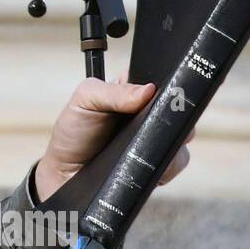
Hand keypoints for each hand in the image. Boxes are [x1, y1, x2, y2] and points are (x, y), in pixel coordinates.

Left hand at [33, 72, 194, 202]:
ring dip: (169, 138)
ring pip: (184, 135)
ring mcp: (158, 139)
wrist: (65, 172)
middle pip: (183, 106)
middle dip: (177, 111)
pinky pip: (176, 161)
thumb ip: (112, 92)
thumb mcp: (85, 100)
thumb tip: (148, 90)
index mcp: (136, 89)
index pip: (166, 77)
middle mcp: (152, 113)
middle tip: (155, 118)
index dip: (172, 80)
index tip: (169, 87)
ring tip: (140, 144)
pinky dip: (165, 162)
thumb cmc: (74, 130)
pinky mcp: (160, 164)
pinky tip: (143, 161)